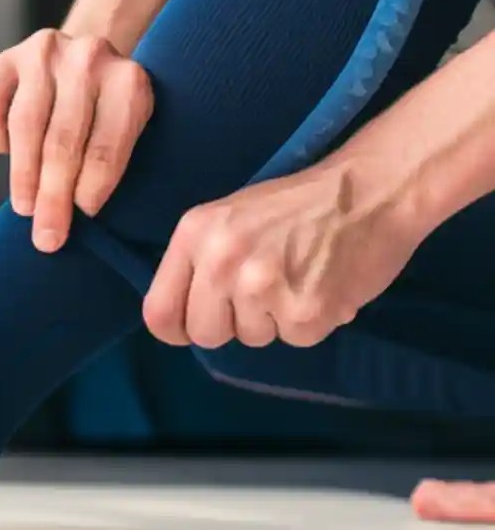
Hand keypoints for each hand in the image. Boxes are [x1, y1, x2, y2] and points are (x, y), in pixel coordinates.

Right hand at [0, 29, 153, 252]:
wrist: (91, 60)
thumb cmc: (111, 112)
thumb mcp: (134, 130)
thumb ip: (114, 162)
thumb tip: (81, 217)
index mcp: (129, 80)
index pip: (107, 143)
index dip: (92, 185)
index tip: (83, 217)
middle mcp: (87, 59)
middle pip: (63, 139)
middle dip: (53, 194)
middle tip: (47, 236)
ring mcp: (43, 53)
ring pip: (25, 125)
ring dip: (23, 175)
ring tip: (25, 208)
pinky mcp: (6, 58)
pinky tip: (6, 156)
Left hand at [143, 164, 423, 348]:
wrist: (371, 189)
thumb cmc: (296, 206)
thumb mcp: (228, 218)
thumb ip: (198, 262)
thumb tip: (176, 321)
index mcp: (195, 234)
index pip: (158, 313)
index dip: (178, 328)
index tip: (196, 322)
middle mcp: (222, 261)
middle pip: (204, 334)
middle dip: (230, 324)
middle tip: (261, 293)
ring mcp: (262, 288)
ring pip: (250, 339)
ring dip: (274, 320)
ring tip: (296, 278)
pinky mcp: (305, 311)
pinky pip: (294, 340)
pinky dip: (310, 321)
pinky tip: (321, 285)